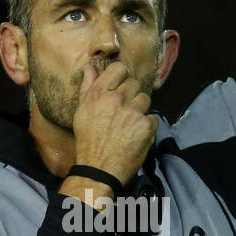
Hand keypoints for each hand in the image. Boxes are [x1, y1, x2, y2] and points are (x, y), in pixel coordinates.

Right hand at [69, 60, 157, 187]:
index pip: (119, 68)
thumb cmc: (88, 141)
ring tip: (130, 124)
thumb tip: (90, 66)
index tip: (120, 87)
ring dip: (140, 110)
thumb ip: (88, 87)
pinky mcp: (145, 126)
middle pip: (134, 83)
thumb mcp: (82, 112)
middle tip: (123, 112)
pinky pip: (153, 118)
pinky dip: (147, 126)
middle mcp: (116, 99)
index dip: (122, 76)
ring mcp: (132, 112)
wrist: (98, 169)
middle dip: (131, 95)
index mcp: (98, 93)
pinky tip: (136, 135)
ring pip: (145, 99)